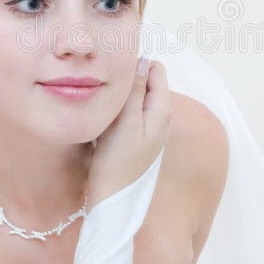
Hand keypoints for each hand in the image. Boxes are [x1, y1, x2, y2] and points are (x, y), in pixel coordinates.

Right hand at [86, 57, 171, 209]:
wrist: (111, 201)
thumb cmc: (117, 162)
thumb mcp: (126, 122)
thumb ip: (136, 90)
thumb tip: (142, 61)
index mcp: (162, 110)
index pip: (155, 70)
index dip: (135, 66)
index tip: (112, 71)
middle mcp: (159, 117)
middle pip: (145, 83)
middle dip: (126, 81)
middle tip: (103, 89)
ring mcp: (148, 129)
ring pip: (134, 99)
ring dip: (119, 98)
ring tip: (101, 104)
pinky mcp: (135, 139)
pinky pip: (128, 114)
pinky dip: (116, 112)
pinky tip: (103, 120)